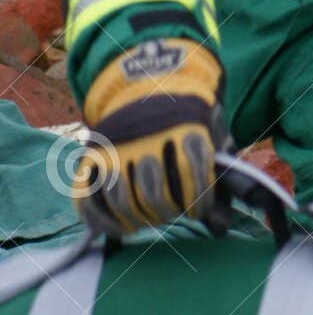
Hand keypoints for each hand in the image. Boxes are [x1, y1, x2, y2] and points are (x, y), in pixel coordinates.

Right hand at [73, 37, 233, 236]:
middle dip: (166, 211)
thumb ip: (219, 177)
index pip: (190, 171)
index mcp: (181, 126)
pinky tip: (122, 230)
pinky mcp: (91, 157)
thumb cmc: (186, 120)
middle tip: (173, 214)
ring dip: (138, 218)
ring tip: (150, 221)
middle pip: (153, 192)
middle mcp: (144, 137)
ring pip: (121, 198)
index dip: (198, 199)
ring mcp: (114, 148)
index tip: (200, 211)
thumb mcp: (210, 133)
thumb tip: (221, 227)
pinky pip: (90, 198)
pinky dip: (105, 222)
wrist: (148, 84)